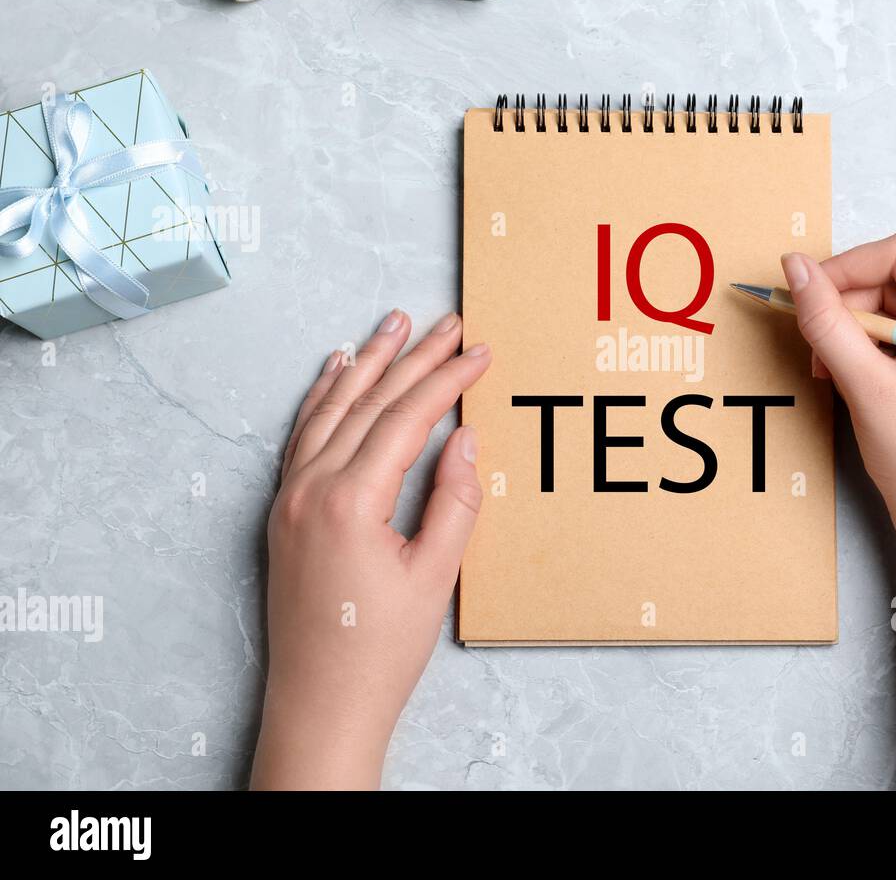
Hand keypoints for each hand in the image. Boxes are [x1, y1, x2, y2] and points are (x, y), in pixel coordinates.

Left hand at [250, 309, 490, 789]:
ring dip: (365, 363)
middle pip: (368, 403)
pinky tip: (337, 372)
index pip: (407, 418)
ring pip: (329, 410)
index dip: (447, 380)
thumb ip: (454, 500)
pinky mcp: (282, 512)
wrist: (320, 705)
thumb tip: (465, 438)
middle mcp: (309, 488)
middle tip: (446, 322)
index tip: (480, 351)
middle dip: (411, 357)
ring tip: (393, 324)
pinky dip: (323, 398)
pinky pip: (302, 436)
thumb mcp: (435, 575)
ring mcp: (288, 498)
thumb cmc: (378, 650)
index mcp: (350, 500)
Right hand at [781, 232, 895, 552]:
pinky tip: (848, 376)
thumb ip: (827, 322)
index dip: (849, 267)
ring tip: (830, 370)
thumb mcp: (866, 386)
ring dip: (852, 330)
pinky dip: (866, 348)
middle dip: (848, 307)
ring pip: (892, 305)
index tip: (806, 292)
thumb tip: (793, 266)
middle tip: (815, 345)